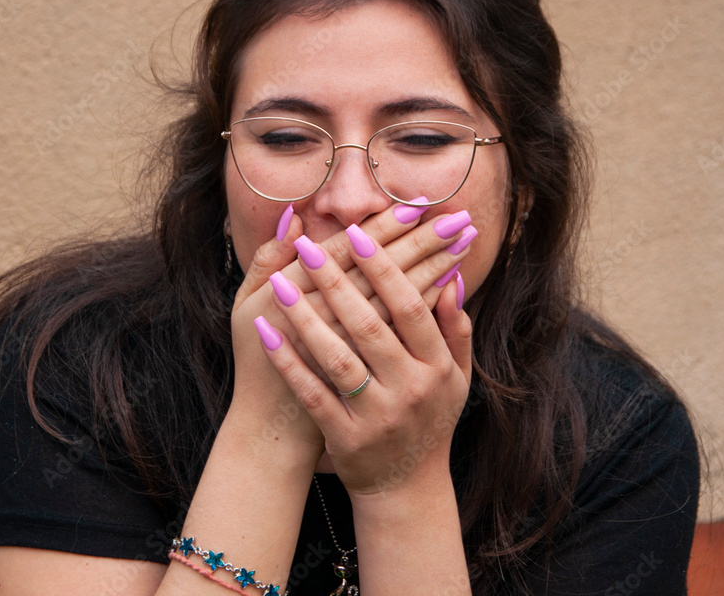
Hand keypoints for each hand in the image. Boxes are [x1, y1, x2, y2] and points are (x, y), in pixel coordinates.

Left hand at [255, 215, 473, 494]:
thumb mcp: (457, 376)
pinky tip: (267, 333)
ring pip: (338, 358)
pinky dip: (290, 363)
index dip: (386, 269)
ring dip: (306, 318)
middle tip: (308, 245)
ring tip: (279, 283)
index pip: (411, 307)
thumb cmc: (430, 419)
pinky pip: (313, 395)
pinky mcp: (346, 439)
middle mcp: (410, 390)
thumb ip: (455, 328)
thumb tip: (452, 276)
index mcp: (437, 367)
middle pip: (371, 326)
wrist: (407, 488)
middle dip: (337, 282)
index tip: (358, 235)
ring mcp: (378, 417)